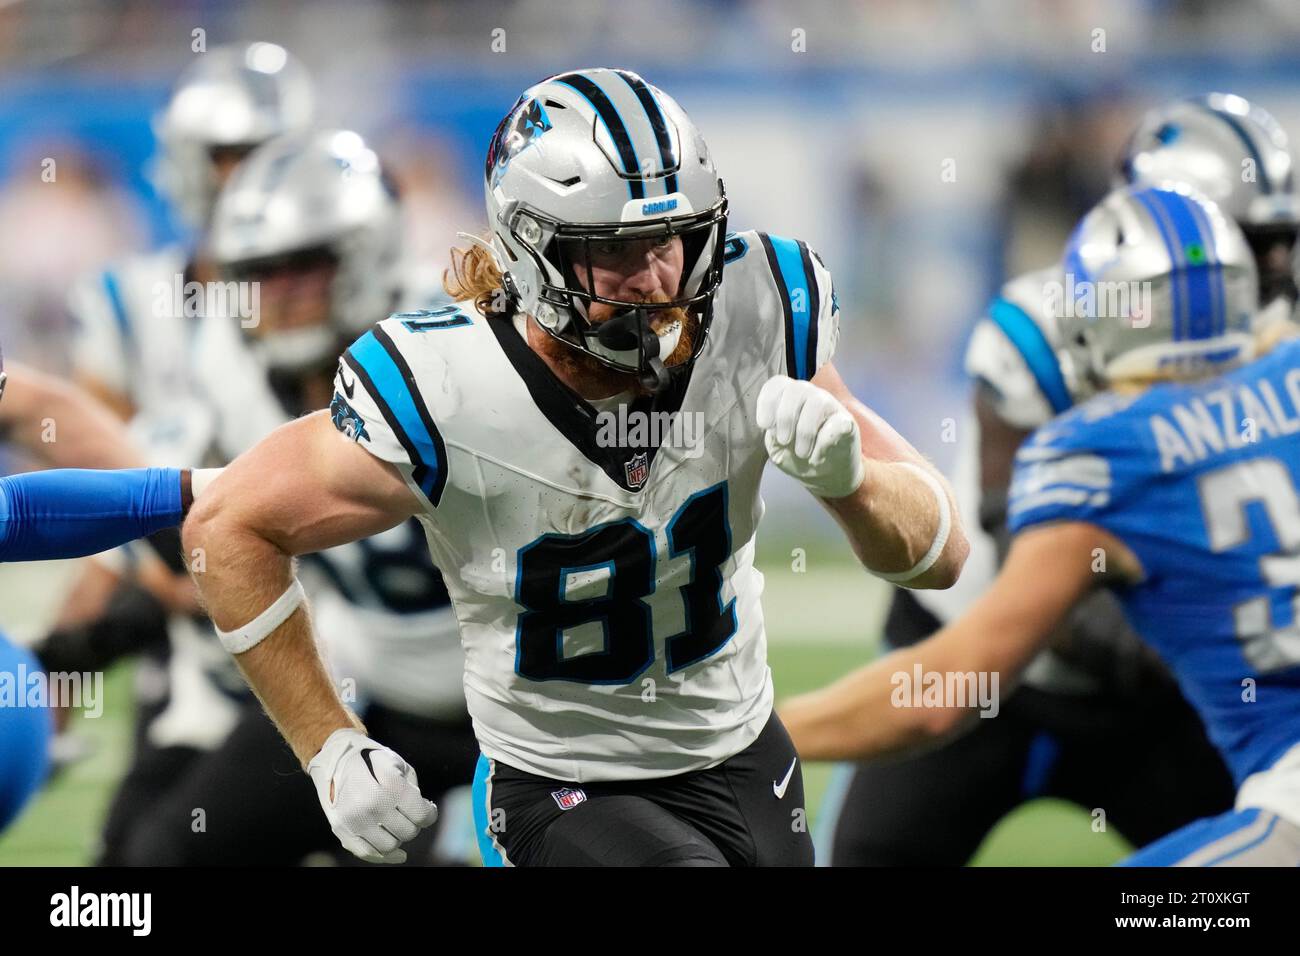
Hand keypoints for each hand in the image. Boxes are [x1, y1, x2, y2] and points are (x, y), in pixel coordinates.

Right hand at [306, 728, 438, 863]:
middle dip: (413, 824)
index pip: (422, 815)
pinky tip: (395, 852)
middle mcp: (372, 805)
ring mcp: (355, 820)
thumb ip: (412, 788)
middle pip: (408, 832)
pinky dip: (382, 855)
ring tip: (393, 824)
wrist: (334, 757)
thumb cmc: (371, 759)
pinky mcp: (341, 830)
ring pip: (389, 846)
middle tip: (407, 814)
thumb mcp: (397, 762)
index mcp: (390, 784)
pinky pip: (366, 853)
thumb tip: (421, 813)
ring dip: (396, 837)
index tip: (427, 809)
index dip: (429, 813)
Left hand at [757, 375, 864, 498]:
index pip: (778, 384)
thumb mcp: (778, 448)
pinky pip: (837, 423)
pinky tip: (816, 458)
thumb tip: (774, 427)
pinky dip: (823, 444)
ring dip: (805, 431)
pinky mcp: (847, 423)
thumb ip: (772, 435)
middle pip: (797, 389)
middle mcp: (811, 396)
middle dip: (785, 417)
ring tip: (801, 453)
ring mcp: (831, 407)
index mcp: (790, 399)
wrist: (826, 476)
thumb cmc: (799, 456)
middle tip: (784, 440)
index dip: (768, 401)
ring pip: (817, 402)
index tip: (764, 425)